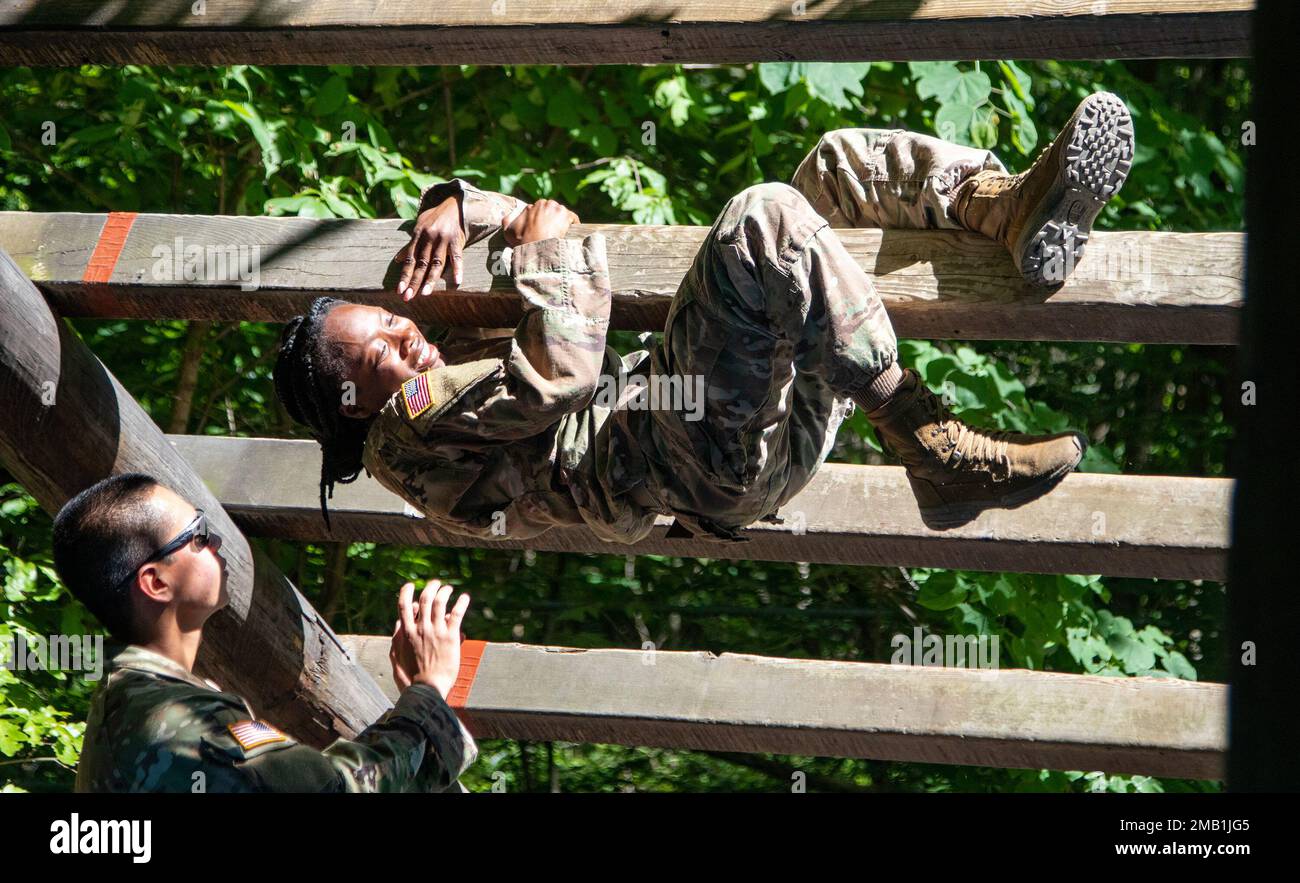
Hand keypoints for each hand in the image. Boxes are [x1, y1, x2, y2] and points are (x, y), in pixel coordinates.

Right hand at [389, 579, 470, 699]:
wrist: (426, 690)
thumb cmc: (410, 679)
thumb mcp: (395, 658)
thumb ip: (396, 639)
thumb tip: (398, 624)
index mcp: (406, 633)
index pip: (404, 606)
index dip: (406, 593)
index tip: (410, 586)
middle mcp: (420, 629)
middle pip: (425, 600)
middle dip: (430, 588)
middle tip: (435, 583)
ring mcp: (435, 632)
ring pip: (440, 603)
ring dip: (445, 592)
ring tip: (449, 588)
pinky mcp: (450, 637)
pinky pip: (456, 614)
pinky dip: (461, 603)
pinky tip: (465, 598)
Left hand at [395, 196, 465, 299]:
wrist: (453, 204)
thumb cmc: (435, 218)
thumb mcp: (419, 228)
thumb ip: (410, 245)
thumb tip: (397, 260)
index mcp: (418, 236)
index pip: (410, 260)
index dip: (404, 275)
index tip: (399, 290)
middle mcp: (429, 238)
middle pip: (421, 264)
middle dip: (414, 281)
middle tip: (408, 297)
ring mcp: (443, 239)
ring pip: (436, 263)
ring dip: (431, 279)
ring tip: (425, 293)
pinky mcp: (456, 240)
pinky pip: (457, 256)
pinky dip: (458, 269)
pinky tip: (457, 281)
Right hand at [503, 199, 579, 246]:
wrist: (536, 246)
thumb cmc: (522, 241)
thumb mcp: (507, 231)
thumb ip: (506, 221)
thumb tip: (508, 216)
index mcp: (533, 205)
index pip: (541, 210)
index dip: (543, 221)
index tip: (544, 229)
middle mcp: (545, 203)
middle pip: (553, 210)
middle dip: (553, 219)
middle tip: (554, 232)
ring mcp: (557, 208)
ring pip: (562, 214)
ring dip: (563, 222)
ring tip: (562, 233)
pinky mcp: (567, 214)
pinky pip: (573, 218)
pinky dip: (573, 224)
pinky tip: (570, 232)